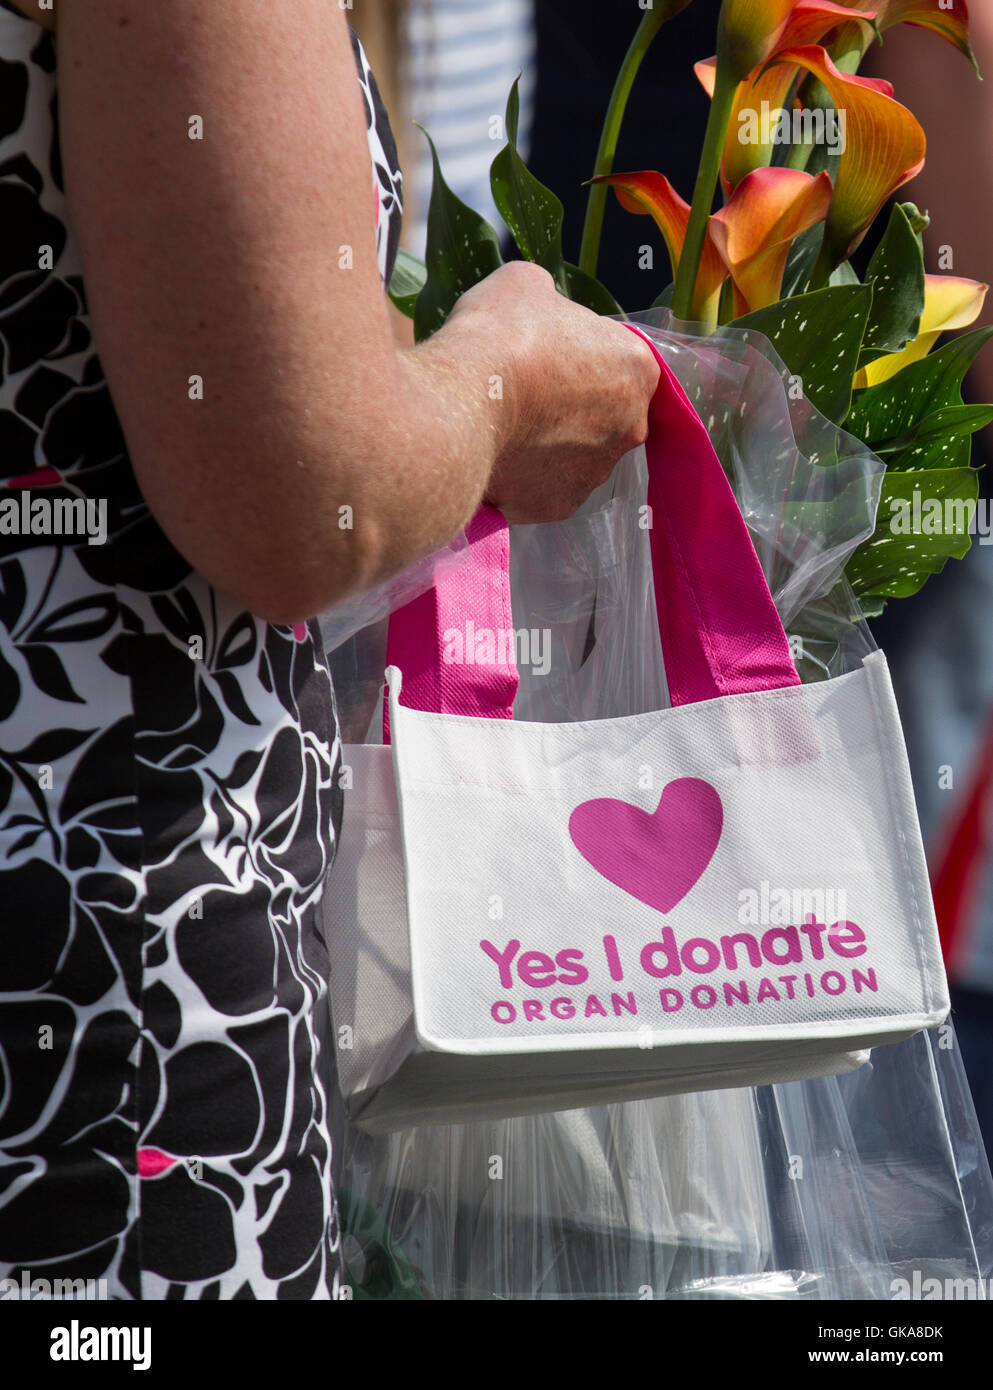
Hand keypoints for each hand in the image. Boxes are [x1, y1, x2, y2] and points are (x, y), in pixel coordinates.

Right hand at [443, 262, 660, 523]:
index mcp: (637, 369)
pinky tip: (493, 459)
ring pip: (573, 458)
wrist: (462, 401)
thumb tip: (543, 316)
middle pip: (602, 416)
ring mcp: (595, 474)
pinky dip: (522, 478)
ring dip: (547, 446)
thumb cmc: (502, 334)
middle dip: (570, 408)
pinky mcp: (559, 507)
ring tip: (503, 428)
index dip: (581, 357)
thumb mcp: (527, 286)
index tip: (548, 357)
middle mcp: (630, 429)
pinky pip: (542, 489)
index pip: (619, 362)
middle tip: (525, 394)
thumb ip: (551, 306)